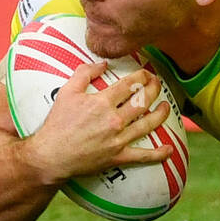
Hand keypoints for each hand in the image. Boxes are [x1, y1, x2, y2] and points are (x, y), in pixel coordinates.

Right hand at [21, 62, 171, 185]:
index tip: (146, 73)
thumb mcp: (67, 92)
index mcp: (103, 102)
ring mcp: (118, 139)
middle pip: (143, 101)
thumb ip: (84, 73)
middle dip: (154, 89)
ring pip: (148, 124)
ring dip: (161, 114)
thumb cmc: (58, 124)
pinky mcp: (118, 157)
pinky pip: (143, 156)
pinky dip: (158, 154)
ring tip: (166, 106)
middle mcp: (114, 119)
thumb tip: (103, 63)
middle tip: (158, 84)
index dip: (142, 76)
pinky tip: (169, 149)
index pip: (130, 84)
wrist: (51, 155)